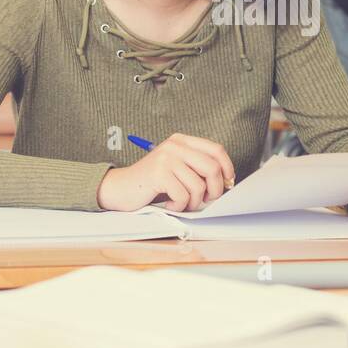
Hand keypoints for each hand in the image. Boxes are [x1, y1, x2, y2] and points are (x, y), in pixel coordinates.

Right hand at [96, 133, 235, 212]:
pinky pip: (183, 196)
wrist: (120, 188)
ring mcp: (166, 158)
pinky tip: (169, 204)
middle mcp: (175, 145)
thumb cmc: (153, 183)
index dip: (227, 168)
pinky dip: (179, 206)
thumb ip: (198, 169)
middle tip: (205, 200)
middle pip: (212, 168)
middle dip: (214, 190)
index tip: (227, 183)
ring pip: (198, 186)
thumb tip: (227, 181)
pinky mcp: (158, 173)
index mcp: (182, 141)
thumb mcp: (177, 169)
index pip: (216, 150)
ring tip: (182, 204)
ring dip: (194, 202)